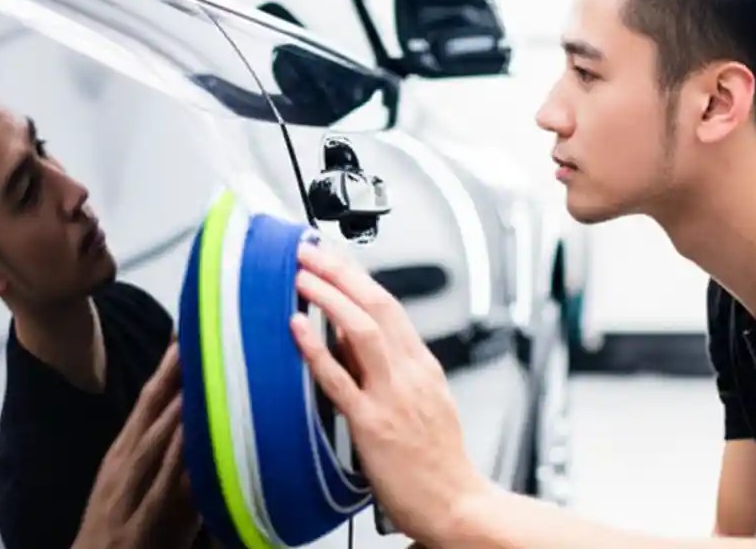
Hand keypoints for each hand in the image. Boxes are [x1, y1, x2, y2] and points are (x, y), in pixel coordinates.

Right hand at [72, 343, 202, 548]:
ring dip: (182, 408)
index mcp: (122, 452)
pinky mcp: (149, 526)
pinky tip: (200, 442)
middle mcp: (125, 466)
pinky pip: (169, 490)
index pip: (148, 398)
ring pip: (159, 443)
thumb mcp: (130, 478)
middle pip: (153, 411)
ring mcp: (134, 495)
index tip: (189, 328)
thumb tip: (187, 407)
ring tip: (207, 375)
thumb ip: (155, 444)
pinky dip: (183, 464)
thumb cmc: (119, 525)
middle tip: (206, 335)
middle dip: (177, 373)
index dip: (168, 363)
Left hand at [290, 243, 490, 545]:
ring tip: (302, 275)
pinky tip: (298, 328)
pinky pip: (340, 379)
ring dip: (329, 296)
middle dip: (341, 271)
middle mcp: (410, 373)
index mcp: (422, 365)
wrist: (458, 505)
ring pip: (362, 329)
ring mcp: (393, 396)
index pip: (388, 305)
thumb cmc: (438, 462)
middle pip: (377, 304)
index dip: (357, 276)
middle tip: (310, 250)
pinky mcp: (374, 425)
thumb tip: (349, 337)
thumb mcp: (422, 401)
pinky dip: (317, 349)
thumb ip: (388, 368)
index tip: (331, 257)